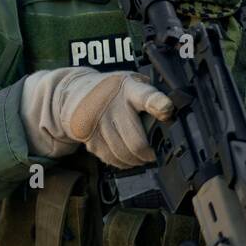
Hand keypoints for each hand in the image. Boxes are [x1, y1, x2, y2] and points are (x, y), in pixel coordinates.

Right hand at [20, 67, 173, 166]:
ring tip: (141, 156)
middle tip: (154, 153)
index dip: (158, 104)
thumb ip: (150, 97)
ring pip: (123, 154)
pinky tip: (126, 156)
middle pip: (136, 141)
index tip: (166, 109)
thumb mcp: (132, 83)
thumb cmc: (113, 91)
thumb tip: (170, 119)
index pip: (146, 96)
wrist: (75, 92)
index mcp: (129, 88)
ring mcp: (97, 122)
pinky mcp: (88, 138)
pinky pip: (110, 159)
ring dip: (136, 160)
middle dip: (149, 153)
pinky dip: (122, 162)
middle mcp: (112, 105)